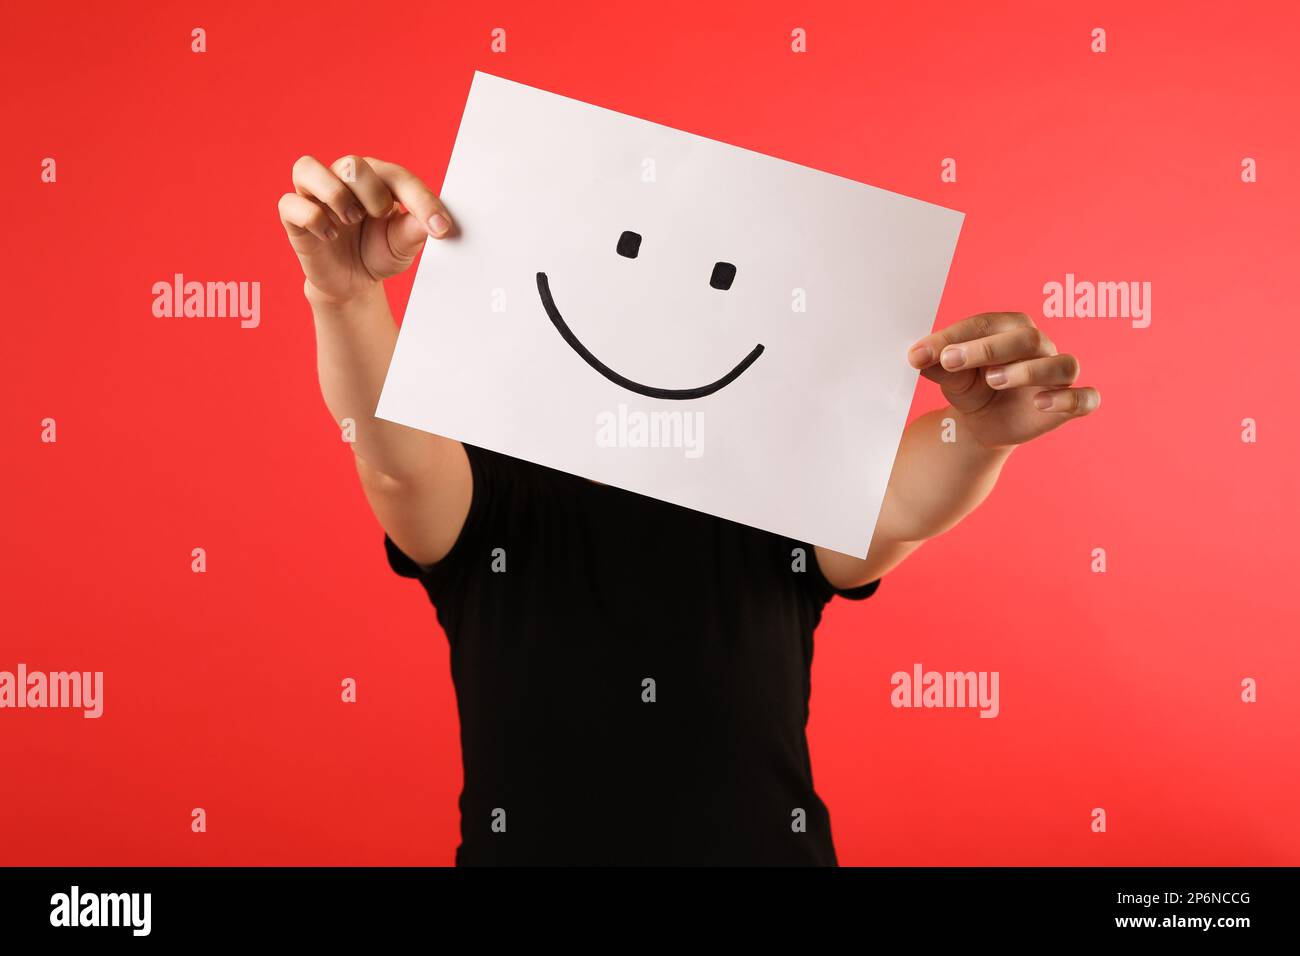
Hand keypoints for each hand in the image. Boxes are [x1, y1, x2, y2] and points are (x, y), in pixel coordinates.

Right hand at [278, 155, 454, 305]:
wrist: (352, 283)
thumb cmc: (377, 254)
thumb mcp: (402, 246)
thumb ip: (415, 231)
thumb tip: (433, 223)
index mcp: (376, 179)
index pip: (398, 176)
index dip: (420, 200)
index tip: (440, 229)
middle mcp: (342, 178)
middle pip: (351, 164)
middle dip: (372, 193)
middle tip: (377, 217)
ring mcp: (315, 195)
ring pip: (307, 167)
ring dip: (334, 195)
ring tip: (350, 220)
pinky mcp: (293, 216)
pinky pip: (290, 204)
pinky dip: (313, 219)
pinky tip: (330, 236)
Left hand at [907, 312, 1099, 448]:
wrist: (982, 423)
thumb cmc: (970, 387)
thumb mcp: (950, 377)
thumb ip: (937, 364)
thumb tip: (917, 356)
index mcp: (1009, 328)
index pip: (986, 324)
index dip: (954, 337)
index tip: (920, 354)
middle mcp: (1039, 346)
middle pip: (1027, 338)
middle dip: (987, 349)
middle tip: (951, 361)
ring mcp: (1058, 374)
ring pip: (1061, 365)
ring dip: (1028, 371)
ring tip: (993, 381)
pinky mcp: (1070, 403)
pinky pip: (1085, 398)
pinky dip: (1069, 399)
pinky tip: (1041, 404)